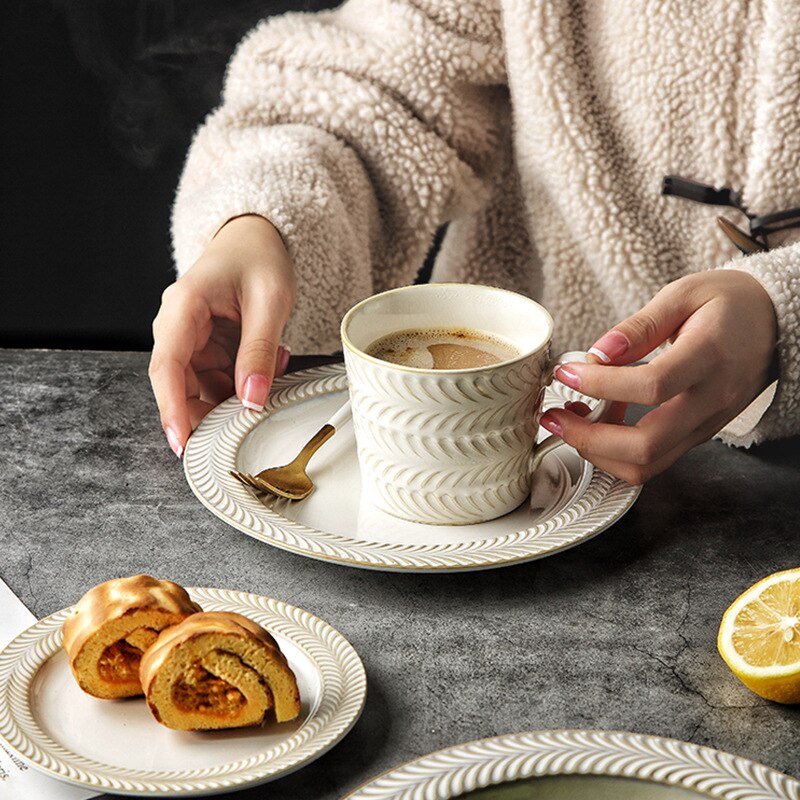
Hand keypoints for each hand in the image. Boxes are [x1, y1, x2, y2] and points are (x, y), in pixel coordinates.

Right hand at [149, 215, 295, 457]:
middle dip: (211, 410)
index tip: (182, 442)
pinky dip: (244, 382)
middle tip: (246, 425)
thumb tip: (251, 400)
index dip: (172, 408)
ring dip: (236, 394)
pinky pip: (218, 380)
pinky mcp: (205, 348)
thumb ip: (259, 350)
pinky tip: (272, 361)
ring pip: (201, 387)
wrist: (255, 239)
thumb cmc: (260, 258)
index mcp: (183, 306)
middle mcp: (177, 326)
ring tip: (275, 367)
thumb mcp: (270, 300)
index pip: (167, 366)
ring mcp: (190, 339)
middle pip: (179, 385)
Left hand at [539, 271, 777, 483]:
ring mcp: (706, 424)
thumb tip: (598, 353)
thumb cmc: (729, 303)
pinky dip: (615, 450)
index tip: (566, 372)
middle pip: (646, 444)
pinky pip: (653, 458)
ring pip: (647, 464)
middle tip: (553, 416)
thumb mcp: (683, 294)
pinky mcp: (697, 434)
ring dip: (598, 451)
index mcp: (710, 356)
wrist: (776, 323)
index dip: (600, 384)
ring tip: (568, 420)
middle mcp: (712, 400)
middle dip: (588, 438)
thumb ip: (639, 325)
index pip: (651, 385)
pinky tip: (596, 421)